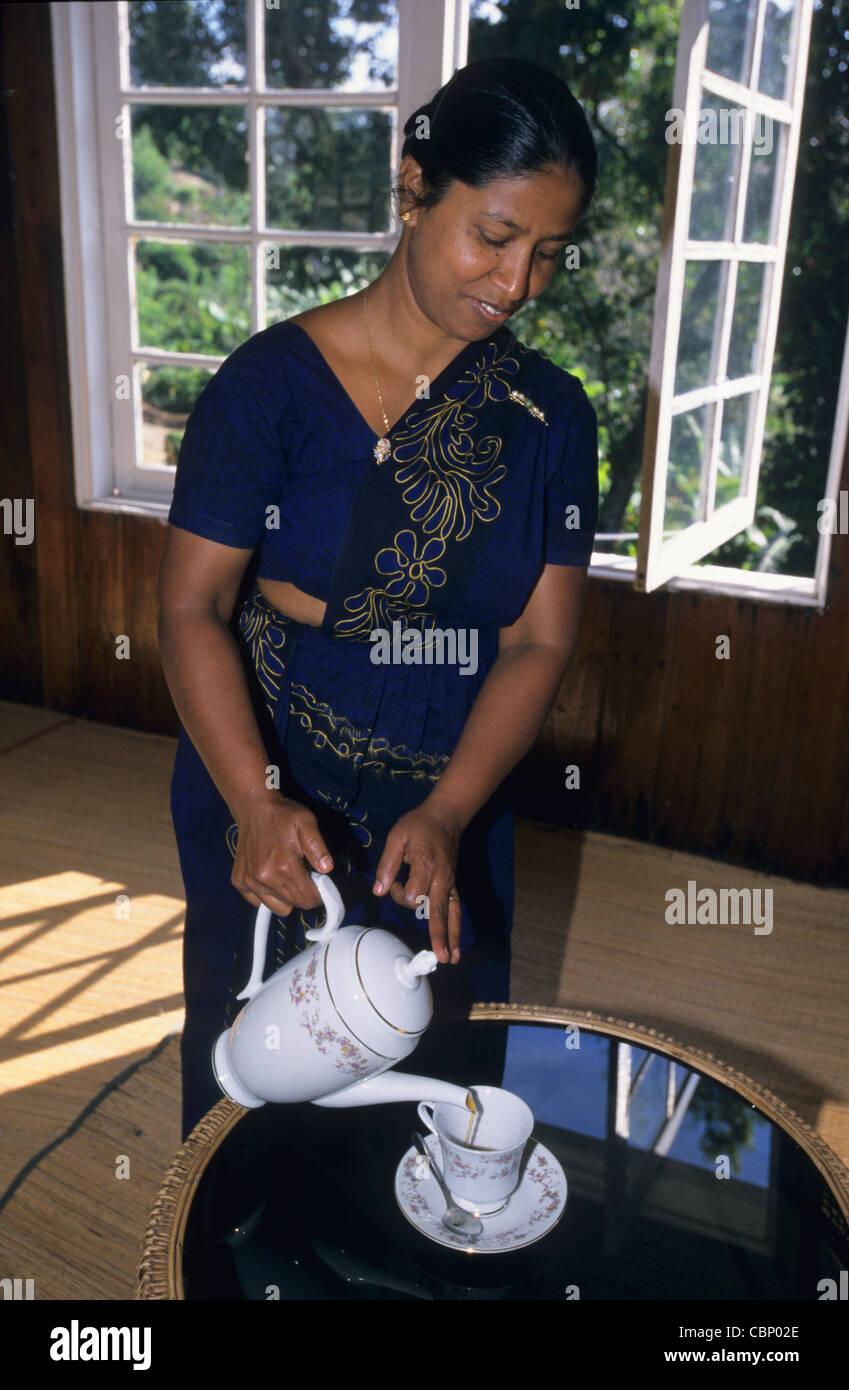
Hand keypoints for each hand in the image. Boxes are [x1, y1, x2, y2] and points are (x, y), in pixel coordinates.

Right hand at [231, 796, 332, 917]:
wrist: (253, 808)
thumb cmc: (283, 815)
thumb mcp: (307, 823)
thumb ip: (318, 847)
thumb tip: (327, 869)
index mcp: (284, 866)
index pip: (308, 899)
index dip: (318, 894)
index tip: (318, 882)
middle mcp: (264, 878)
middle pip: (294, 905)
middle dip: (304, 894)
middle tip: (303, 873)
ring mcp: (249, 881)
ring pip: (278, 908)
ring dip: (286, 897)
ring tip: (286, 874)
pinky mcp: (239, 881)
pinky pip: (259, 902)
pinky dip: (267, 894)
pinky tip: (270, 875)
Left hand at [372, 802, 462, 964]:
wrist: (446, 817)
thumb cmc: (418, 826)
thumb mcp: (397, 837)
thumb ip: (388, 864)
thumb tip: (379, 890)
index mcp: (426, 864)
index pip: (413, 893)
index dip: (399, 893)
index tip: (394, 880)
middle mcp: (441, 877)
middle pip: (436, 910)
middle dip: (438, 934)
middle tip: (439, 957)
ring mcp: (449, 883)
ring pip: (450, 914)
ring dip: (450, 937)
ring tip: (450, 958)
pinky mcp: (452, 886)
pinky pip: (456, 910)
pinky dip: (456, 928)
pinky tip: (456, 947)